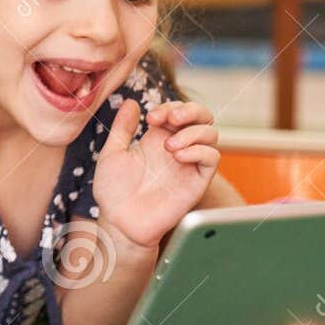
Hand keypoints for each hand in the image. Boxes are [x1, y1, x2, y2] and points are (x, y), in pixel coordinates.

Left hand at [94, 99, 218, 248]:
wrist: (119, 222)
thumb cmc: (113, 191)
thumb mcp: (112, 154)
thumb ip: (122, 128)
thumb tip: (131, 102)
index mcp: (158, 138)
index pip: (178, 111)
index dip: (170, 107)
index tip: (151, 117)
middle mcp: (177, 148)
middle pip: (202, 117)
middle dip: (190, 110)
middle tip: (170, 119)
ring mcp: (189, 164)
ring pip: (211, 134)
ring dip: (193, 132)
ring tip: (169, 146)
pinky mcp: (197, 181)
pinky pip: (212, 158)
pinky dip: (199, 150)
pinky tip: (178, 156)